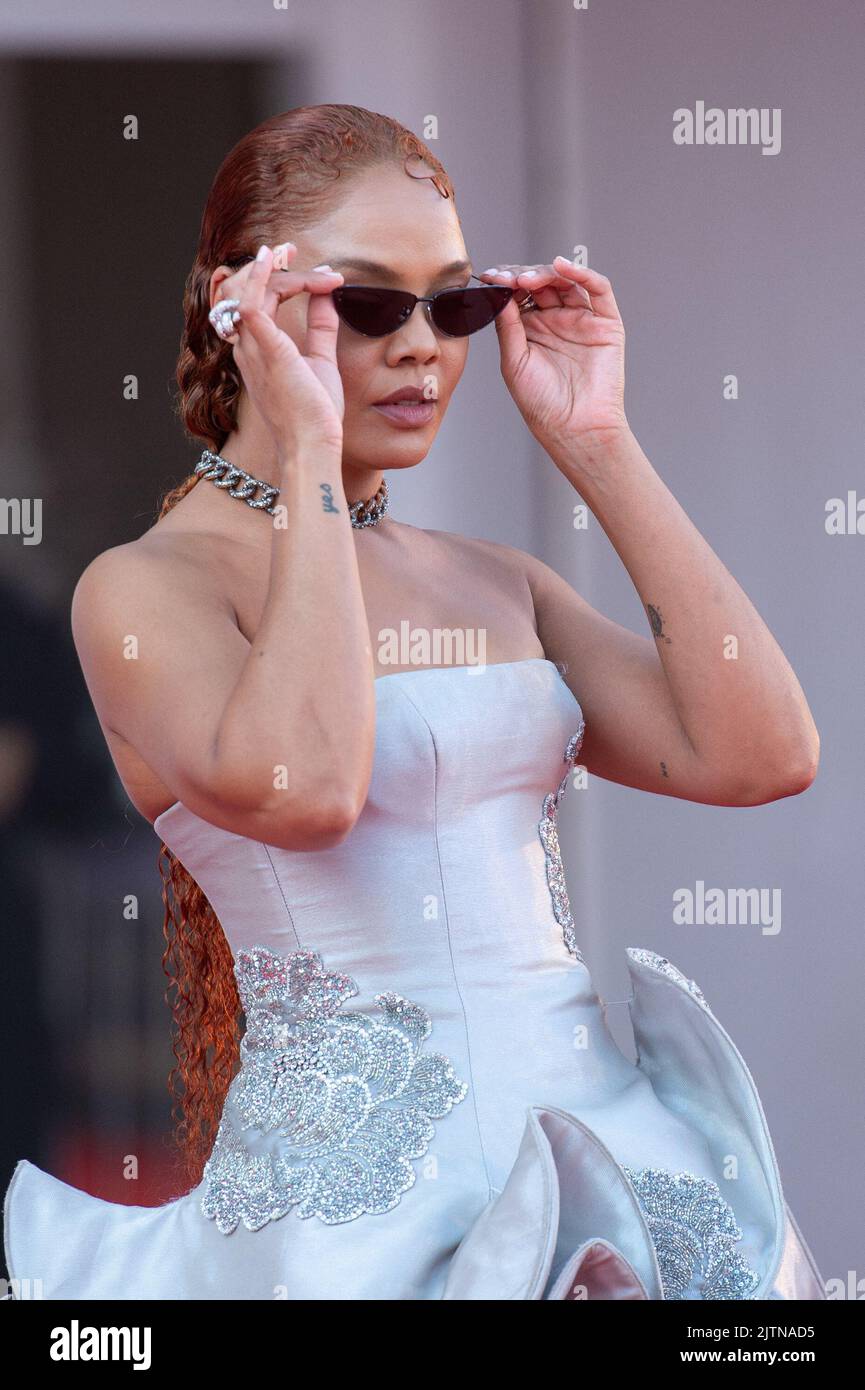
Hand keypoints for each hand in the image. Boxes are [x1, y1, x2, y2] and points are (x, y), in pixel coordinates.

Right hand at [210, 244, 345, 454]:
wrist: (313, 443)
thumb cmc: (315, 414)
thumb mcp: (321, 360)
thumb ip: (321, 327)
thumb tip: (327, 297)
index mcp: (257, 353)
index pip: (257, 305)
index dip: (280, 281)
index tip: (318, 275)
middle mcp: (247, 349)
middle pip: (243, 293)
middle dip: (266, 267)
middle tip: (290, 248)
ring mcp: (253, 349)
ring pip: (246, 291)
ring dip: (271, 269)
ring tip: (289, 251)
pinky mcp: (266, 349)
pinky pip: (252, 303)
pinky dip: (261, 276)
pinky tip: (274, 259)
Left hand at [479, 256, 628, 454]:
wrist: (574, 426)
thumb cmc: (542, 403)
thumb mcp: (514, 361)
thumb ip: (508, 326)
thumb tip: (499, 292)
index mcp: (532, 330)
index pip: (518, 294)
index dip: (505, 282)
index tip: (490, 278)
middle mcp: (556, 321)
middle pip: (541, 283)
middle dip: (522, 275)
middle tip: (508, 278)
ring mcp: (581, 319)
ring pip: (566, 281)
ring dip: (546, 273)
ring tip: (528, 279)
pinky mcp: (606, 322)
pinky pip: (598, 289)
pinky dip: (582, 273)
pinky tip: (562, 267)